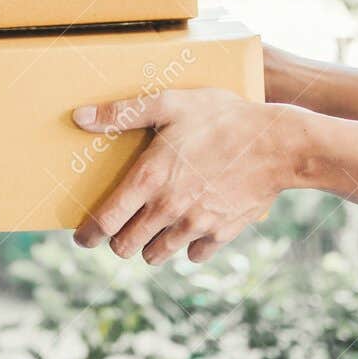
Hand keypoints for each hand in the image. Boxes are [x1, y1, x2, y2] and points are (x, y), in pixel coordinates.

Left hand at [70, 88, 308, 264]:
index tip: (82, 237)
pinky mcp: (220, 233)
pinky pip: (193, 255)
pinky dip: (187, 246)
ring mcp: (195, 225)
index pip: (105, 222)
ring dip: (149, 245)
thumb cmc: (222, 118)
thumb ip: (122, 113)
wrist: (278, 143)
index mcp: (149, 179)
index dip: (87, 234)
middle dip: (117, 240)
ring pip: (156, 255)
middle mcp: (167, 209)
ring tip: (153, 227)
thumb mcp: (170, 103)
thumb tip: (79, 118)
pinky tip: (189, 226)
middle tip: (120, 227)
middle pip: (126, 247)